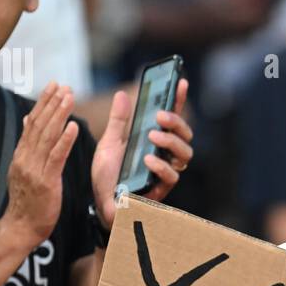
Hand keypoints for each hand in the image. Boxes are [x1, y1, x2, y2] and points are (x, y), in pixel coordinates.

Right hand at [3, 82, 78, 247]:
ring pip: (47, 136)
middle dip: (52, 103)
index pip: (33, 122)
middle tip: (64, 85)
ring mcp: (34, 169)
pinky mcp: (45, 181)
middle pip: (39, 125)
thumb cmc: (28, 200)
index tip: (54, 85)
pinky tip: (73, 126)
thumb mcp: (25, 168)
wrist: (21, 227)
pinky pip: (56, 157)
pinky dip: (64, 140)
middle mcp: (25, 157)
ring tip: (69, 97)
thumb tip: (29, 119)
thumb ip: (28, 144)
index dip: (44, 102)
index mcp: (22, 153)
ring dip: (59, 115)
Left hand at [91, 78, 193, 228]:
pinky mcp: (161, 190)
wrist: (99, 203)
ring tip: (153, 136)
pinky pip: (172, 176)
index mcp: (154, 142)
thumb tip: (122, 94)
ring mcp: (165, 173)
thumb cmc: (107, 175)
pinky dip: (161, 165)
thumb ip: (118, 120)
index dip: (179, 100)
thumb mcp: (109, 142)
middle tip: (160, 116)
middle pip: (185, 136)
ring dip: (171, 142)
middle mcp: (164, 156)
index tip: (181, 82)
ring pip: (185, 155)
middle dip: (177, 122)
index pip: (172, 119)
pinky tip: (148, 159)